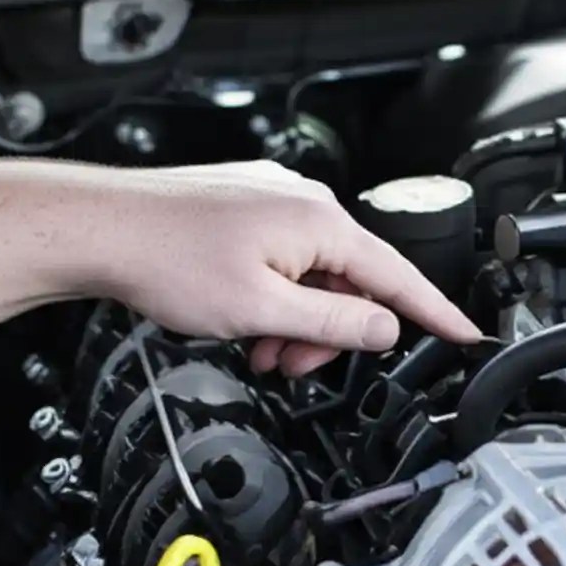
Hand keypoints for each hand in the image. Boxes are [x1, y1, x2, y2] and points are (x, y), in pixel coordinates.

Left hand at [107, 161, 480, 376]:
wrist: (101, 228)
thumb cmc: (166, 259)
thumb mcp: (262, 310)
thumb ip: (333, 325)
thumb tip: (385, 329)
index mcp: (319, 222)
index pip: (396, 275)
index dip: (434, 312)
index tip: (464, 333)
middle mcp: (304, 201)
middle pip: (348, 283)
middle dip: (325, 333)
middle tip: (287, 365)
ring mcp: (274, 200)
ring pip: (312, 275)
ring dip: (294, 320)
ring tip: (255, 344)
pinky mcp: (249, 206)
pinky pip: (285, 258)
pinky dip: (274, 296)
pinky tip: (244, 317)